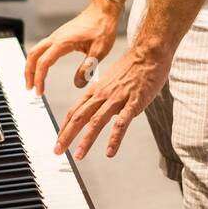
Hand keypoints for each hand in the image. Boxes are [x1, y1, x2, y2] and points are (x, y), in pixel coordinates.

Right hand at [25, 0, 119, 96]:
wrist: (103, 10)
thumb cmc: (102, 27)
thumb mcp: (99, 51)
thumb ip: (87, 68)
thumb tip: (78, 84)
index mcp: (63, 42)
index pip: (44, 63)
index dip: (39, 79)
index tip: (40, 92)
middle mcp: (56, 38)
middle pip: (33, 55)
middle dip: (28, 73)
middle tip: (29, 87)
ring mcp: (56, 36)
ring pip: (36, 50)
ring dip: (31, 65)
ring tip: (33, 80)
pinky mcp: (60, 35)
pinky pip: (42, 47)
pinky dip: (38, 59)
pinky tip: (43, 66)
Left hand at [53, 42, 169, 159]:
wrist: (149, 53)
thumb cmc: (132, 67)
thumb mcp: (111, 81)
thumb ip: (103, 95)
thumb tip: (97, 110)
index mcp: (97, 90)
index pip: (75, 111)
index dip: (64, 127)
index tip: (58, 141)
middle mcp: (103, 94)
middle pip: (80, 117)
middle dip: (67, 136)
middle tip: (58, 151)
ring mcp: (118, 99)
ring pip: (97, 121)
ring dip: (86, 140)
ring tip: (79, 155)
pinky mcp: (134, 103)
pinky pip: (122, 123)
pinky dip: (114, 139)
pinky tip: (109, 152)